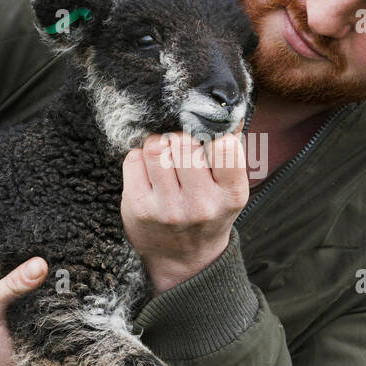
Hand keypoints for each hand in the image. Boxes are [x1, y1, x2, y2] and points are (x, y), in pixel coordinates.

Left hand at [121, 127, 248, 294]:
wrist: (184, 259)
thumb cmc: (209, 212)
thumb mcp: (230, 188)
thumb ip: (230, 150)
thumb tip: (227, 106)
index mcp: (231, 195)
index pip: (224, 145)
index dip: (212, 133)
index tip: (207, 139)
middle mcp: (201, 205)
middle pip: (184, 141)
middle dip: (180, 137)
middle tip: (181, 148)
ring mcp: (167, 208)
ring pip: (156, 146)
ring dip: (158, 143)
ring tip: (164, 155)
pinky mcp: (138, 208)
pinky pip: (133, 159)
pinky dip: (139, 157)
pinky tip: (148, 171)